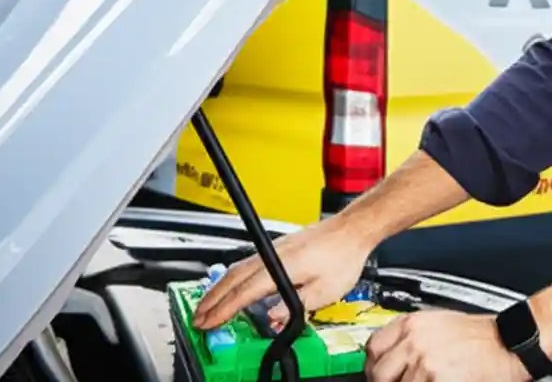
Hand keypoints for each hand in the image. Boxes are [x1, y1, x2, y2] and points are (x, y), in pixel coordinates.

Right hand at [191, 215, 372, 329]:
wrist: (353, 228)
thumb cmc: (344, 255)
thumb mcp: (325, 292)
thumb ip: (296, 306)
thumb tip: (272, 318)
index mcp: (281, 268)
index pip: (244, 293)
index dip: (223, 310)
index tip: (209, 322)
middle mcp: (273, 255)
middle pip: (232, 279)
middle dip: (212, 300)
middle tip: (198, 317)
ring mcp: (275, 249)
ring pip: (237, 269)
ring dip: (219, 288)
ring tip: (207, 304)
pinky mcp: (279, 247)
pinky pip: (247, 262)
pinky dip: (232, 276)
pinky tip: (230, 283)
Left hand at [364, 310, 530, 381]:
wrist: (510, 343)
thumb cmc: (482, 336)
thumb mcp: (439, 323)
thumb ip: (413, 337)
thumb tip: (394, 356)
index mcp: (412, 323)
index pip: (373, 347)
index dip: (373, 365)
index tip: (378, 372)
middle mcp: (414, 340)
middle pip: (378, 371)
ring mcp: (423, 360)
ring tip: (425, 381)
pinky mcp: (435, 378)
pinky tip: (438, 381)